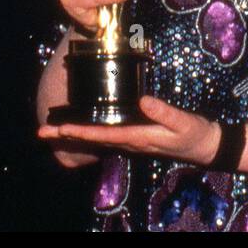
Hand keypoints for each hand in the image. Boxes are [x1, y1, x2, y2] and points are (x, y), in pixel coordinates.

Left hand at [38, 96, 222, 164]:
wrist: (205, 146)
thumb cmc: (194, 133)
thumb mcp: (183, 122)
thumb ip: (165, 112)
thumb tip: (144, 101)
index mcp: (138, 138)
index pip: (103, 135)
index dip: (81, 132)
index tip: (62, 128)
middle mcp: (130, 141)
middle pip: (92, 139)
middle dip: (67, 135)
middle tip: (42, 131)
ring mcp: (131, 140)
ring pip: (96, 138)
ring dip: (74, 134)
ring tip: (53, 128)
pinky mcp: (134, 136)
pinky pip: (106, 135)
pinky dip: (89, 132)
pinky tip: (81, 127)